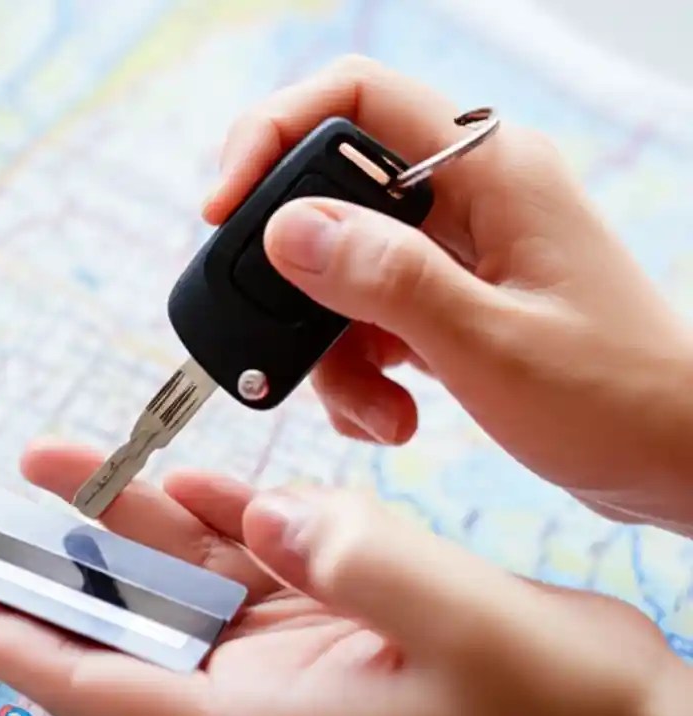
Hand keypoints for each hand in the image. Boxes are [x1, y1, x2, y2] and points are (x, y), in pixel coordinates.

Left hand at [0, 442, 690, 715]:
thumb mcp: (483, 641)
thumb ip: (371, 566)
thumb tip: (271, 516)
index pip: (93, 683)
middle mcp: (261, 697)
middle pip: (112, 628)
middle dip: (32, 570)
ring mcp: (296, 657)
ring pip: (173, 586)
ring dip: (114, 525)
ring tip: (49, 462)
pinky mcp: (336, 621)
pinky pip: (249, 566)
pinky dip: (213, 522)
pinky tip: (184, 484)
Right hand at [205, 55, 692, 533]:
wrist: (679, 462)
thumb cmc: (619, 399)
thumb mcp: (489, 343)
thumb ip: (385, 280)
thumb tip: (284, 228)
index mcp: (489, 170)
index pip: (353, 98)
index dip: (272, 135)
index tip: (223, 209)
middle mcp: (467, 195)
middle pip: (329, 193)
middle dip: (296, 275)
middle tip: (286, 337)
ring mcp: (455, 249)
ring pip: (338, 266)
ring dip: (330, 346)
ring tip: (373, 410)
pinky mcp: (447, 299)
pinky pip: (363, 313)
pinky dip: (357, 369)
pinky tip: (389, 413)